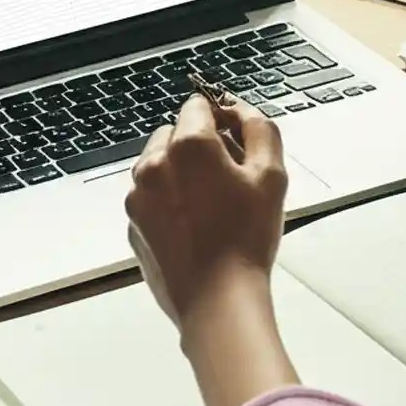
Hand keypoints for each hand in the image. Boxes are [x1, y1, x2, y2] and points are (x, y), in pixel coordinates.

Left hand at [127, 96, 298, 405]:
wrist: (218, 300)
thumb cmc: (246, 239)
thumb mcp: (272, 175)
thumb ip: (259, 128)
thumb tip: (241, 109)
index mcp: (189, 145)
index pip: (198, 105)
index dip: (221, 118)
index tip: (236, 141)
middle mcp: (154, 163)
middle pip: (174, 132)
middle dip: (199, 146)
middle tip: (230, 178)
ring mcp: (138, 195)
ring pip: (159, 164)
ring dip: (181, 173)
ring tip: (212, 206)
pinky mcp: (133, 223)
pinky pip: (151, 197)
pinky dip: (168, 202)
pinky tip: (196, 226)